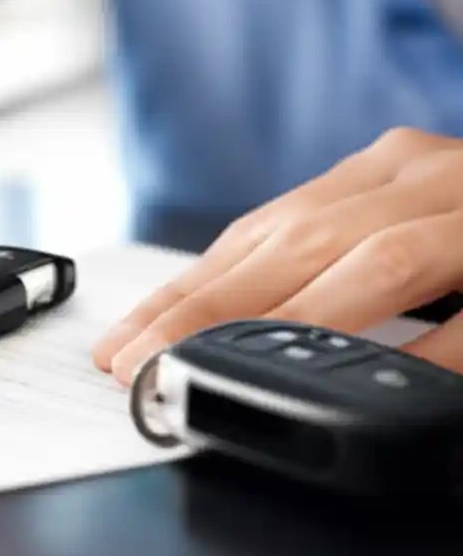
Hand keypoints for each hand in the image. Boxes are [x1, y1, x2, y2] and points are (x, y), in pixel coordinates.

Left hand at [93, 127, 462, 384]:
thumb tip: (233, 327)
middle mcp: (425, 174)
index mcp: (381, 172)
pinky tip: (384, 383)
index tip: (123, 341)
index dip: (185, 289)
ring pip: (380, 259)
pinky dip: (433, 348)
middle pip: (297, 240)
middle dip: (208, 307)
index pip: (259, 230)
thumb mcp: (406, 230)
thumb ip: (337, 264)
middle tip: (143, 360)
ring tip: (224, 366)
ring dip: (293, 323)